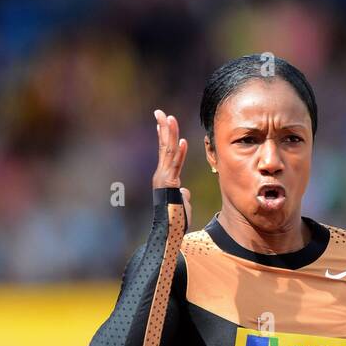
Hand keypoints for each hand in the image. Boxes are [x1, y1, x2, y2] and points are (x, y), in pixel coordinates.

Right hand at [152, 109, 190, 228]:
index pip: (164, 152)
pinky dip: (179, 154)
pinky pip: (175, 167)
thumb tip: (184, 190)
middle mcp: (161, 176)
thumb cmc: (176, 222)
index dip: (164, 136)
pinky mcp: (169, 186)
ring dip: (170, 135)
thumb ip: (182, 193)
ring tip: (170, 119)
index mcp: (164, 178)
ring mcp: (164, 180)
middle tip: (161, 112)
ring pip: (167, 153)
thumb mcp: (181, 203)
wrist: (169, 233)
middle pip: (163, 147)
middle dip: (163, 129)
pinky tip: (182, 142)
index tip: (163, 121)